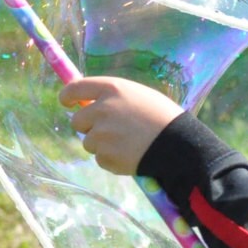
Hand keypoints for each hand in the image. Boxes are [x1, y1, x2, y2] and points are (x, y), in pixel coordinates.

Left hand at [60, 76, 183, 175]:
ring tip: (129, 144)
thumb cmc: (165, 118)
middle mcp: (102, 110)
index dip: (67, 96)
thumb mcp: (141, 97)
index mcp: (112, 89)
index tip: (66, 102)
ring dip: (103, 145)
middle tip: (110, 131)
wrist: (181, 146)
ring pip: (89, 142)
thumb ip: (114, 99)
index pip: (75, 88)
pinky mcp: (106, 156)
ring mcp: (102, 134)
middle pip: (77, 120)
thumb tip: (90, 105)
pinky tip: (132, 155)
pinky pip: (101, 159)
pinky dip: (113, 160)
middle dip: (89, 127)